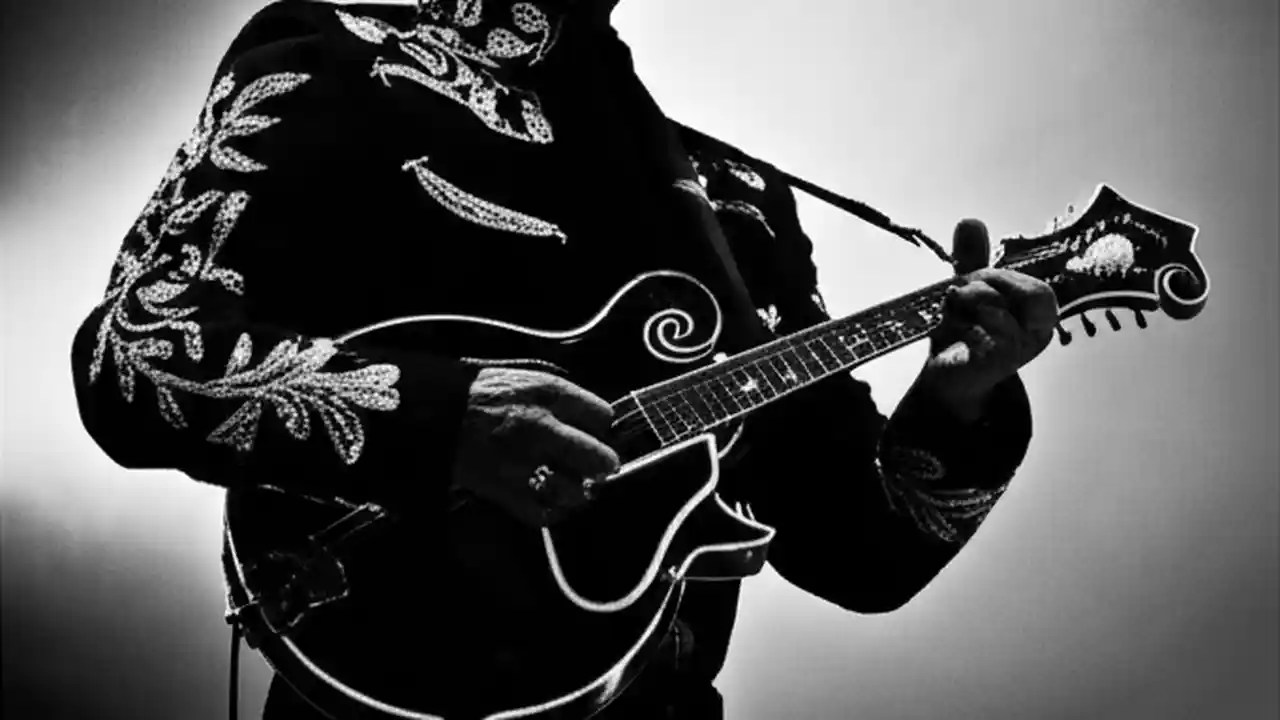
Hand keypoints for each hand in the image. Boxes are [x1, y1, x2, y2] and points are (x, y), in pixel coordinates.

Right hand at [451, 367, 620, 527]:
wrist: (434, 412)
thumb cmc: (481, 394)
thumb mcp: (524, 377)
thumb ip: (559, 397)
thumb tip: (593, 419)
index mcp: (547, 393)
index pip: (603, 416)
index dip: (601, 427)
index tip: (594, 433)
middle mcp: (541, 427)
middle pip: (599, 458)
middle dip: (602, 464)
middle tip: (598, 467)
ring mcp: (523, 460)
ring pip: (575, 491)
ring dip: (578, 492)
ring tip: (575, 487)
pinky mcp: (503, 488)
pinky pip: (542, 512)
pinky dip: (550, 512)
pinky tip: (550, 501)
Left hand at [919, 219, 1057, 420]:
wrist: (947, 374)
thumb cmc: (964, 331)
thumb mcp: (969, 291)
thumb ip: (973, 258)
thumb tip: (970, 220)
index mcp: (1039, 314)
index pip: (1037, 288)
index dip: (1003, 280)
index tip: (976, 282)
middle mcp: (1037, 333)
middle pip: (1028, 293)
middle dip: (987, 286)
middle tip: (959, 296)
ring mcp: (1020, 349)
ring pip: (999, 309)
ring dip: (968, 306)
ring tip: (954, 316)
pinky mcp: (996, 363)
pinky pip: (984, 333)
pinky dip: (963, 327)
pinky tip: (955, 332)